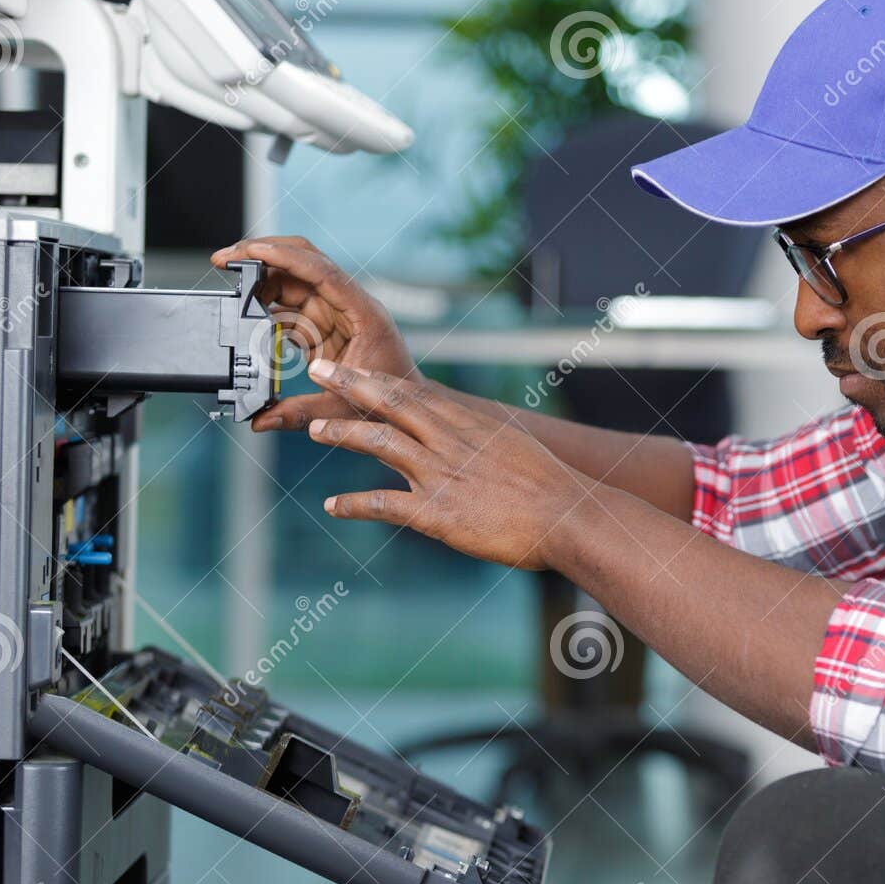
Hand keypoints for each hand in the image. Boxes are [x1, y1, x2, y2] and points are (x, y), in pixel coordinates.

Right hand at [210, 236, 418, 432]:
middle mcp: (349, 306)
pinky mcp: (323, 326)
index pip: (322, 271)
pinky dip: (265, 307)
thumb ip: (301, 413)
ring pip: (292, 281)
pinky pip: (290, 306)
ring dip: (260, 282)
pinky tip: (245, 313)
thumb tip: (260, 419)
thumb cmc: (390, 404)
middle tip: (225, 259)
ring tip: (230, 291)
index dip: (285, 257)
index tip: (250, 250)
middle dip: (263, 254)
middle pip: (303, 262)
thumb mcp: (344, 410)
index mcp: (364, 314)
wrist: (406, 411)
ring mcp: (335, 313)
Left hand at [304, 360, 589, 569]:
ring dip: (343, 433)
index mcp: (470, 425)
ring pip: (379, 442)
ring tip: (315, 429)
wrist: (569, 516)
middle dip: (350, 384)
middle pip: (391, 402)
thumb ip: (487, 443)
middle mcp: (450, 441)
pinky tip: (331, 507)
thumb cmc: (553, 489)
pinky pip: (383, 504)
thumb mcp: (517, 450)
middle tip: (317, 369)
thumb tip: (476, 444)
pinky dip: (353, 504)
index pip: (414, 393)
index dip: (377, 379)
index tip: (352, 367)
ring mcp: (441, 474)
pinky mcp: (436, 512)